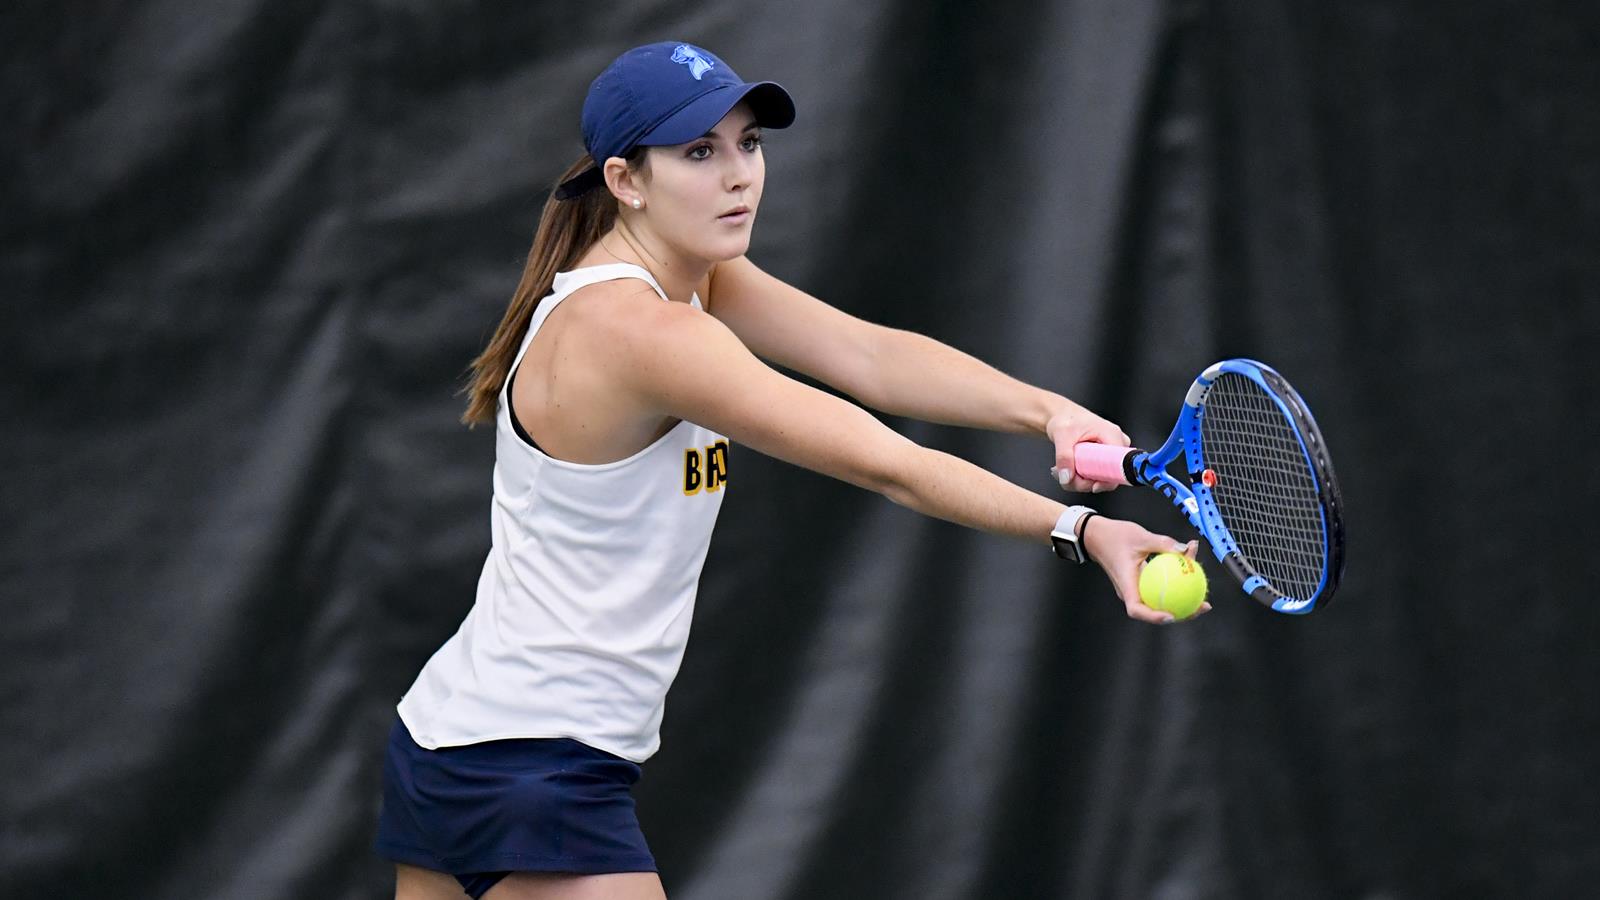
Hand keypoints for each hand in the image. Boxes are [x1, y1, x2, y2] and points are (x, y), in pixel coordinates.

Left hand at [1045, 402, 1128, 493]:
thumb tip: (1067, 477)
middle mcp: (1115, 444)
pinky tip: (1068, 469)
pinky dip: (1080, 478)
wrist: (1062, 416)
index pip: (1121, 465)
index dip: (1108, 480)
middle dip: (1085, 482)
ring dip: (1079, 481)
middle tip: (1065, 475)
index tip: (1092, 485)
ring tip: (1063, 469)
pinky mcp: (1103, 459)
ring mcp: (1110, 453)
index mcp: (1112, 434)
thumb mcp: (1062, 435)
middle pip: (1109, 476)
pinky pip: (1095, 477)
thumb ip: (1063, 456)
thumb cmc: (1066, 419)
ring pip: (1100, 479)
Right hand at [1081, 517, 1210, 623]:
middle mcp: (1131, 592)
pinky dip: (1176, 585)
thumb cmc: (1114, 537)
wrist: (1098, 536)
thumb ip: (1163, 543)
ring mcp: (1137, 589)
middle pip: (1155, 611)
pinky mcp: (1142, 584)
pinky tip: (1192, 576)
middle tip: (1202, 606)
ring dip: (1182, 601)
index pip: (1137, 609)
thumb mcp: (1140, 536)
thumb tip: (1186, 549)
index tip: (1171, 615)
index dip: (1154, 617)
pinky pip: (1161, 589)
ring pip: (1160, 602)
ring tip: (1204, 599)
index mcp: (1126, 585)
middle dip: (1181, 613)